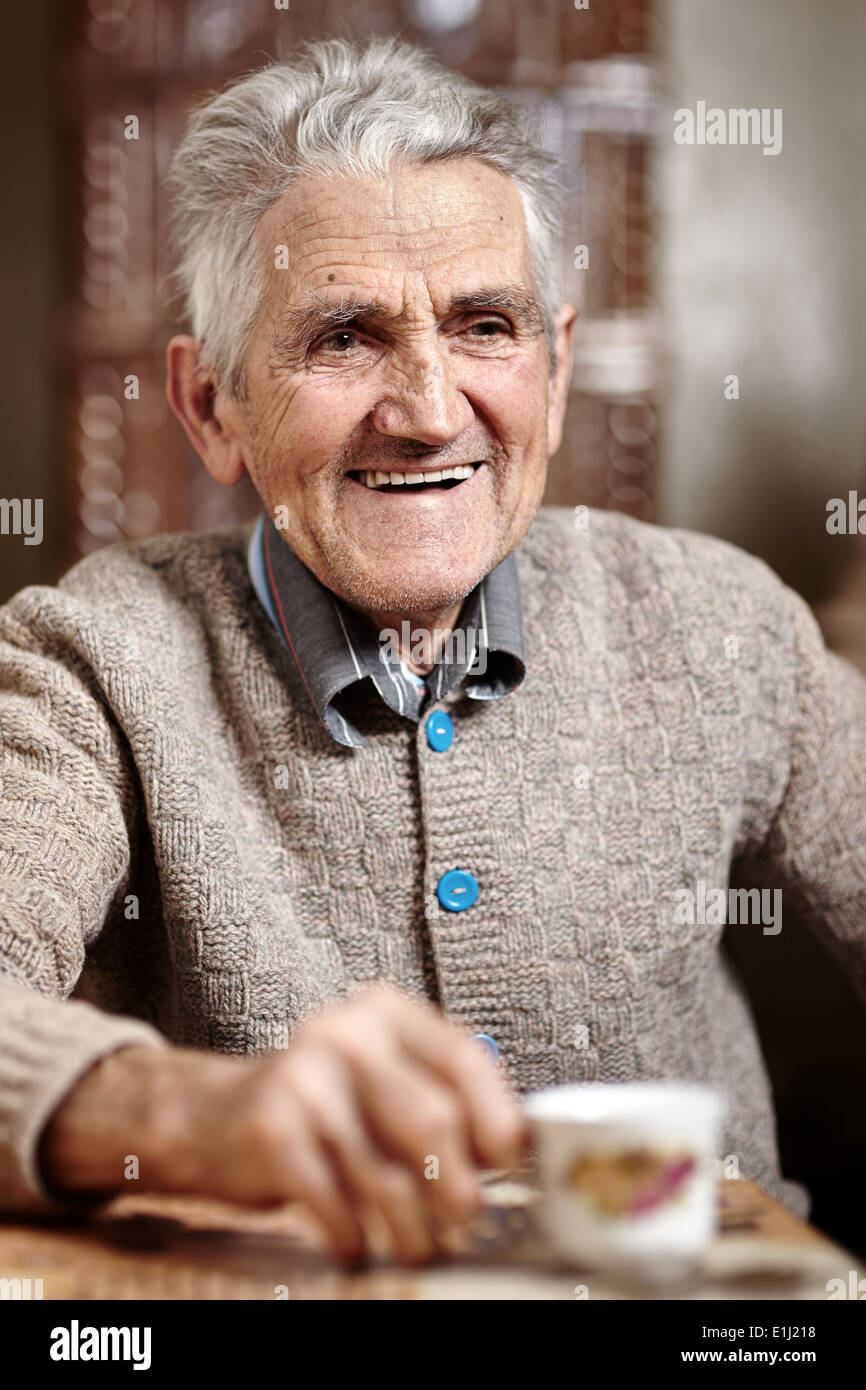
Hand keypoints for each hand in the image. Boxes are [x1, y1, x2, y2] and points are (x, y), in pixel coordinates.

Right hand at [40, 984, 526, 1264]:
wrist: (211, 1116)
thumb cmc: (318, 1105)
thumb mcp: (379, 1080)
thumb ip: (438, 1096)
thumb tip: (513, 1151)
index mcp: (385, 1013)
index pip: (463, 1058)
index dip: (496, 1118)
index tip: (507, 1166)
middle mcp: (346, 1033)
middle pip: (433, 1121)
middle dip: (459, 1189)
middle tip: (465, 1223)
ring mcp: (304, 1078)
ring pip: (388, 1176)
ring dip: (412, 1230)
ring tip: (418, 1246)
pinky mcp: (271, 1128)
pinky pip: (337, 1204)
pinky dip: (355, 1239)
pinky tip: (356, 1243)